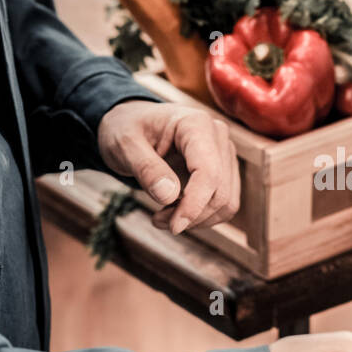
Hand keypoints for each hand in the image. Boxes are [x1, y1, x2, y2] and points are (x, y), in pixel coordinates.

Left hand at [97, 100, 239, 233]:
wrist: (131, 125)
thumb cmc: (125, 130)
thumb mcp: (125, 146)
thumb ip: (146, 168)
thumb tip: (169, 196)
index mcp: (196, 124)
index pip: (209, 172)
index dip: (194, 204)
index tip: (174, 227)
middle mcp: (217, 137)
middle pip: (221, 191)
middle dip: (191, 215)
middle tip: (158, 221)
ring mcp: (224, 154)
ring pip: (226, 201)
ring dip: (197, 219)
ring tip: (163, 217)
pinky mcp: (223, 170)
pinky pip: (223, 203)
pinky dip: (201, 216)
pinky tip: (175, 211)